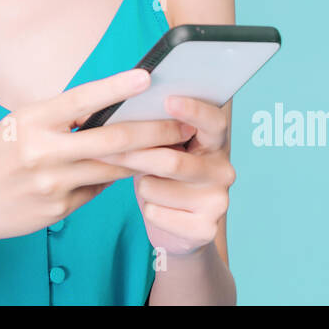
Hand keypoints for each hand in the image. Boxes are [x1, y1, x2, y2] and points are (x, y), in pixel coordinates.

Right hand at [0, 69, 194, 249]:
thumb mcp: (20, 123)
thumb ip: (61, 117)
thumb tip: (111, 109)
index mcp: (32, 120)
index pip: (81, 100)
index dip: (116, 87)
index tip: (147, 77)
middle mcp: (43, 152)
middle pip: (112, 140)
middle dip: (154, 132)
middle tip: (184, 125)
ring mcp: (52, 185)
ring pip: (113, 169)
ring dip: (147, 158)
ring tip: (175, 148)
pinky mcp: (58, 210)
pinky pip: (97, 190)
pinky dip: (113, 178)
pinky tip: (127, 171)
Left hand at [98, 94, 234, 257]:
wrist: (178, 229)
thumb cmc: (164, 177)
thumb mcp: (164, 150)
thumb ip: (158, 134)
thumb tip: (126, 113)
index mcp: (216, 143)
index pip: (213, 121)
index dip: (192, 109)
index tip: (168, 99)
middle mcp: (223, 171)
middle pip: (172, 161)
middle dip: (135, 155)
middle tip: (105, 147)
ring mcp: (218, 202)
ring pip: (156, 188)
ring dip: (141, 185)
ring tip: (147, 184)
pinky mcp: (205, 229)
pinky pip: (156, 213)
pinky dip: (146, 209)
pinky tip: (157, 209)